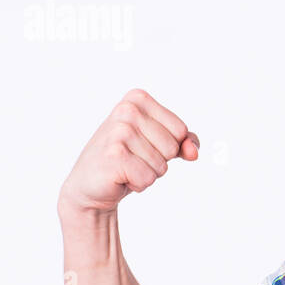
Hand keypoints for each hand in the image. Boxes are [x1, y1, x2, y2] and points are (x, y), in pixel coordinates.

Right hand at [59, 89, 198, 216]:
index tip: (143, 146)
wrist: (91, 184)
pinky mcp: (114, 155)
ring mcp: (119, 131)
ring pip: (162, 165)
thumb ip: (184, 142)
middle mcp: (127, 110)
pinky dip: (138, 184)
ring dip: (147, 174)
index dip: (168, 147)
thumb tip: (193, 151)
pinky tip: (120, 177)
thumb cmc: (126, 160)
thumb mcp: (159, 144)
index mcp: (138, 99)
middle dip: (158, 161)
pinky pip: (148, 178)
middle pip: (172, 147)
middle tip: (132, 158)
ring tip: (126, 167)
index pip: (181, 130)